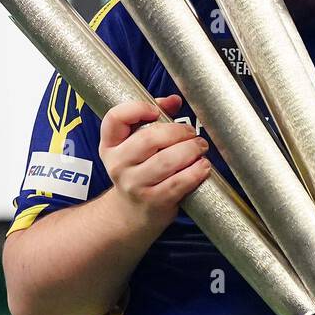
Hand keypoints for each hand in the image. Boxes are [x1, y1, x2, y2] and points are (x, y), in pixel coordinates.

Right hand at [99, 96, 211, 231]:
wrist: (132, 213)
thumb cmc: (139, 171)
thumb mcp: (136, 145)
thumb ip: (154, 118)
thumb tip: (173, 100)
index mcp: (111, 145)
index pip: (115, 118)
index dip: (137, 109)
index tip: (156, 111)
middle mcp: (119, 164)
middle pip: (149, 139)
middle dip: (178, 132)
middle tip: (191, 133)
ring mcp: (135, 184)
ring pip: (167, 161)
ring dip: (190, 150)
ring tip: (200, 148)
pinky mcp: (154, 201)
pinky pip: (179, 182)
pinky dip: (195, 172)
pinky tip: (203, 166)